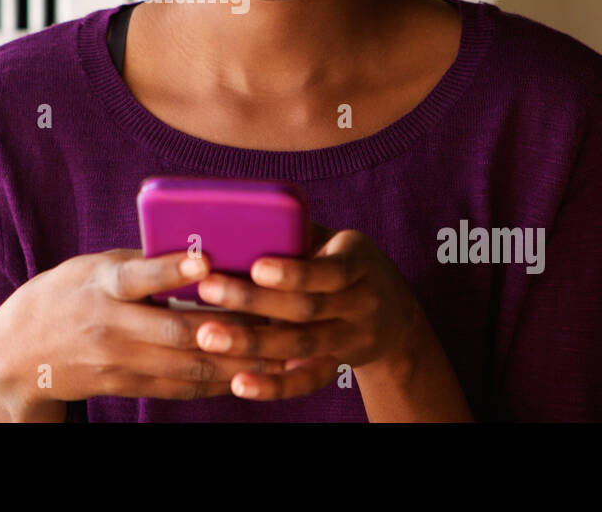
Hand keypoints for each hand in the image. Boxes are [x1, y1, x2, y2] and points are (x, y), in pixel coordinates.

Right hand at [0, 248, 282, 420]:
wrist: (18, 353)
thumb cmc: (67, 294)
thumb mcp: (94, 267)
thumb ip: (142, 263)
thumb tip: (199, 250)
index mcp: (102, 287)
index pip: (137, 277)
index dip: (170, 270)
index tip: (204, 260)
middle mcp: (109, 327)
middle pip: (176, 331)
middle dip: (229, 326)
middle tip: (275, 316)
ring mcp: (117, 362)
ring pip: (186, 365)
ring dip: (234, 360)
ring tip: (276, 351)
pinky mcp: (125, 385)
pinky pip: (178, 388)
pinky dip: (215, 381)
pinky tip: (246, 373)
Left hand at [189, 223, 423, 401]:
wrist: (394, 316)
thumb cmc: (345, 263)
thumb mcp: (335, 242)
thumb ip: (299, 231)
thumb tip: (241, 216)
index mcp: (360, 262)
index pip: (330, 271)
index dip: (294, 272)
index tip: (256, 266)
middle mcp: (362, 303)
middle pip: (307, 308)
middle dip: (254, 300)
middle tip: (207, 289)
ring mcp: (351, 339)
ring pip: (301, 345)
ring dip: (252, 342)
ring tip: (207, 335)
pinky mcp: (337, 368)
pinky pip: (306, 380)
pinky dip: (273, 386)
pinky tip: (239, 383)